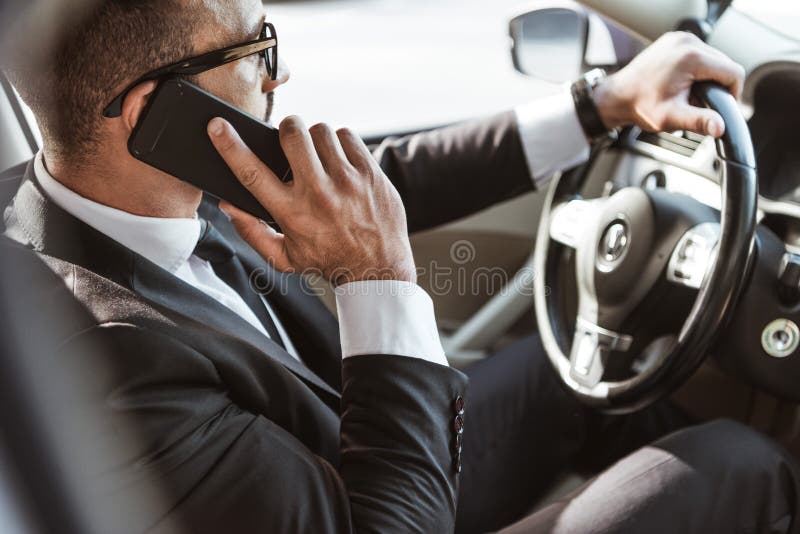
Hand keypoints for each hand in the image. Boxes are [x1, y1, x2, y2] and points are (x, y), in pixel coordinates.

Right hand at [207, 116, 416, 284]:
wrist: (379, 269)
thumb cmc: (329, 261)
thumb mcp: (284, 257)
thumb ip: (252, 232)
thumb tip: (228, 205)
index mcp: (292, 213)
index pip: (253, 173)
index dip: (230, 145)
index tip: (218, 126)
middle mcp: (319, 194)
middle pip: (292, 135)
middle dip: (286, 129)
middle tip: (288, 140)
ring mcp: (347, 181)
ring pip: (321, 131)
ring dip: (314, 139)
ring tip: (318, 157)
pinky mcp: (370, 174)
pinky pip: (347, 136)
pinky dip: (340, 143)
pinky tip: (340, 161)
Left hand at [592, 31, 745, 137]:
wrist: (616, 97)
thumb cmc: (639, 106)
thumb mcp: (671, 117)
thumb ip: (699, 121)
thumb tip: (720, 128)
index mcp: (691, 57)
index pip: (733, 72)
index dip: (732, 93)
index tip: (721, 106)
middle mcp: (687, 42)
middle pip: (724, 64)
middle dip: (718, 86)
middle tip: (700, 104)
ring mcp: (679, 39)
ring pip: (712, 58)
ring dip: (708, 77)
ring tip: (690, 95)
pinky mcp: (673, 41)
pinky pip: (698, 53)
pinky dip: (697, 69)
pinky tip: (684, 84)